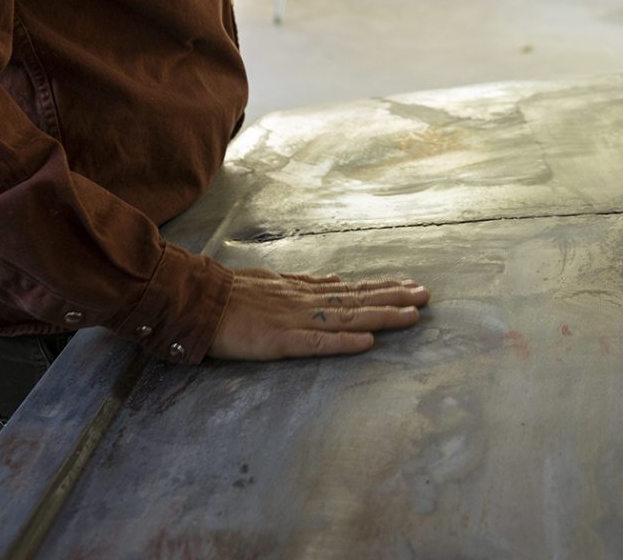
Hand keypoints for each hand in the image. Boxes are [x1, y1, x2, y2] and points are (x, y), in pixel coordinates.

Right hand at [210, 268, 428, 360]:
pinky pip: (317, 343)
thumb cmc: (228, 294)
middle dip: (394, 298)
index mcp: (302, 290)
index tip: (409, 284)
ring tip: (413, 313)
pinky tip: (368, 343)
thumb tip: (333, 279)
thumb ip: (303, 284)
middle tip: (427, 294)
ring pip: (347, 317)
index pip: (350, 288)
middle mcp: (305, 301)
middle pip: (357, 299)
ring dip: (381, 316)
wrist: (195, 300)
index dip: (381, 287)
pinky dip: (344, 343)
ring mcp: (294, 320)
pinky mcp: (280, 340)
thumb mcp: (271, 280)